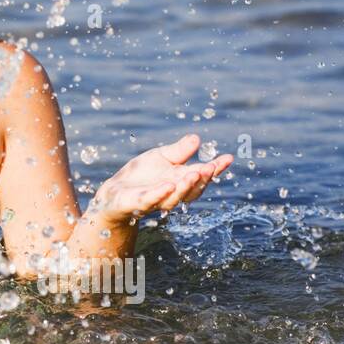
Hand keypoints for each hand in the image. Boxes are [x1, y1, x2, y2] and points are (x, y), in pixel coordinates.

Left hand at [87, 133, 232, 226]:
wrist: (116, 193)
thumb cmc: (142, 175)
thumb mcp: (161, 157)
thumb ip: (179, 151)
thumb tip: (197, 139)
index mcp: (181, 179)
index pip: (202, 174)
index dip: (216, 168)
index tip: (228, 158)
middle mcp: (173, 192)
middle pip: (192, 188)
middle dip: (202, 178)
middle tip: (211, 167)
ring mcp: (157, 200)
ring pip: (175, 197)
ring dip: (185, 187)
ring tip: (194, 174)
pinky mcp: (138, 203)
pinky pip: (150, 200)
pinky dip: (160, 194)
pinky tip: (168, 185)